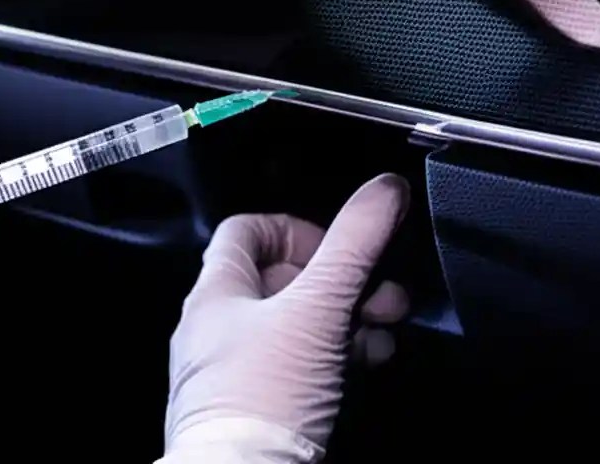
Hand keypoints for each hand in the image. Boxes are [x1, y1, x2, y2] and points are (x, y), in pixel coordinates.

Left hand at [164, 175, 409, 458]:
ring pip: (298, 329)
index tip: (339, 245)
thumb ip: (353, 247)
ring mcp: (237, 372)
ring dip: (347, 322)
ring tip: (382, 331)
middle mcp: (219, 330)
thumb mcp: (317, 309)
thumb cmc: (262, 400)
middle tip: (381, 294)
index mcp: (216, 293)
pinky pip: (300, 371)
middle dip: (342, 282)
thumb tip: (383, 189)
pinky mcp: (260, 409)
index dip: (297, 229)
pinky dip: (337, 363)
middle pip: (283, 282)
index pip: (247, 231)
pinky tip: (366, 367)